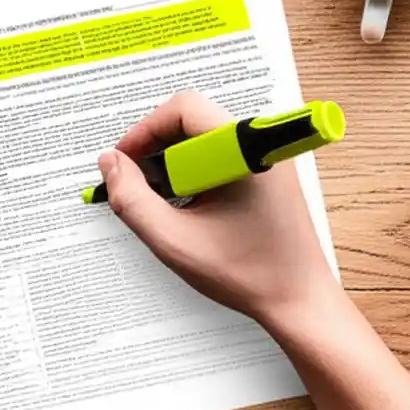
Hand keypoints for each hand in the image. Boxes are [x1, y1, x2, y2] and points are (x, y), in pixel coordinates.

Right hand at [98, 91, 339, 332]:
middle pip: (192, 119)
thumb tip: (111, 164)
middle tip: (135, 181)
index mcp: (243, 151)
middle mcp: (259, 145)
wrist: (298, 300)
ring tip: (160, 198)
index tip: (124, 160)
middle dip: (155, 146)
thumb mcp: (175, 241)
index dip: (144, 130)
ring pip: (203, 137)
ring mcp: (265, 159)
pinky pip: (219, 155)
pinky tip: (184, 204)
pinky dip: (192, 172)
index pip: (184, 109)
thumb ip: (133, 200)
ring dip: (173, 161)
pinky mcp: (265, 173)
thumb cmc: (248, 274)